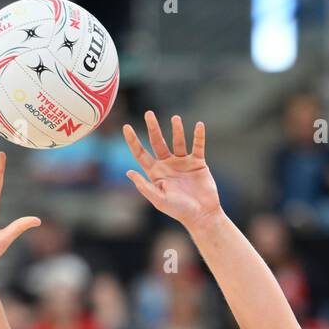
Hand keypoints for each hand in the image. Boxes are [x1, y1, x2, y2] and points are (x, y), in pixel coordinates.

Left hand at [122, 111, 220, 228]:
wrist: (202, 215)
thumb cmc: (179, 210)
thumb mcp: (159, 200)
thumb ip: (144, 186)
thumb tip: (129, 172)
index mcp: (155, 173)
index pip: (141, 154)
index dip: (133, 141)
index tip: (126, 127)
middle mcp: (167, 165)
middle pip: (158, 142)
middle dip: (153, 128)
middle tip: (149, 113)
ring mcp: (183, 162)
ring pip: (178, 141)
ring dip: (177, 130)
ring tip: (175, 118)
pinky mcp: (198, 163)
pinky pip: (198, 146)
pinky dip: (198, 136)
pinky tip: (198, 125)